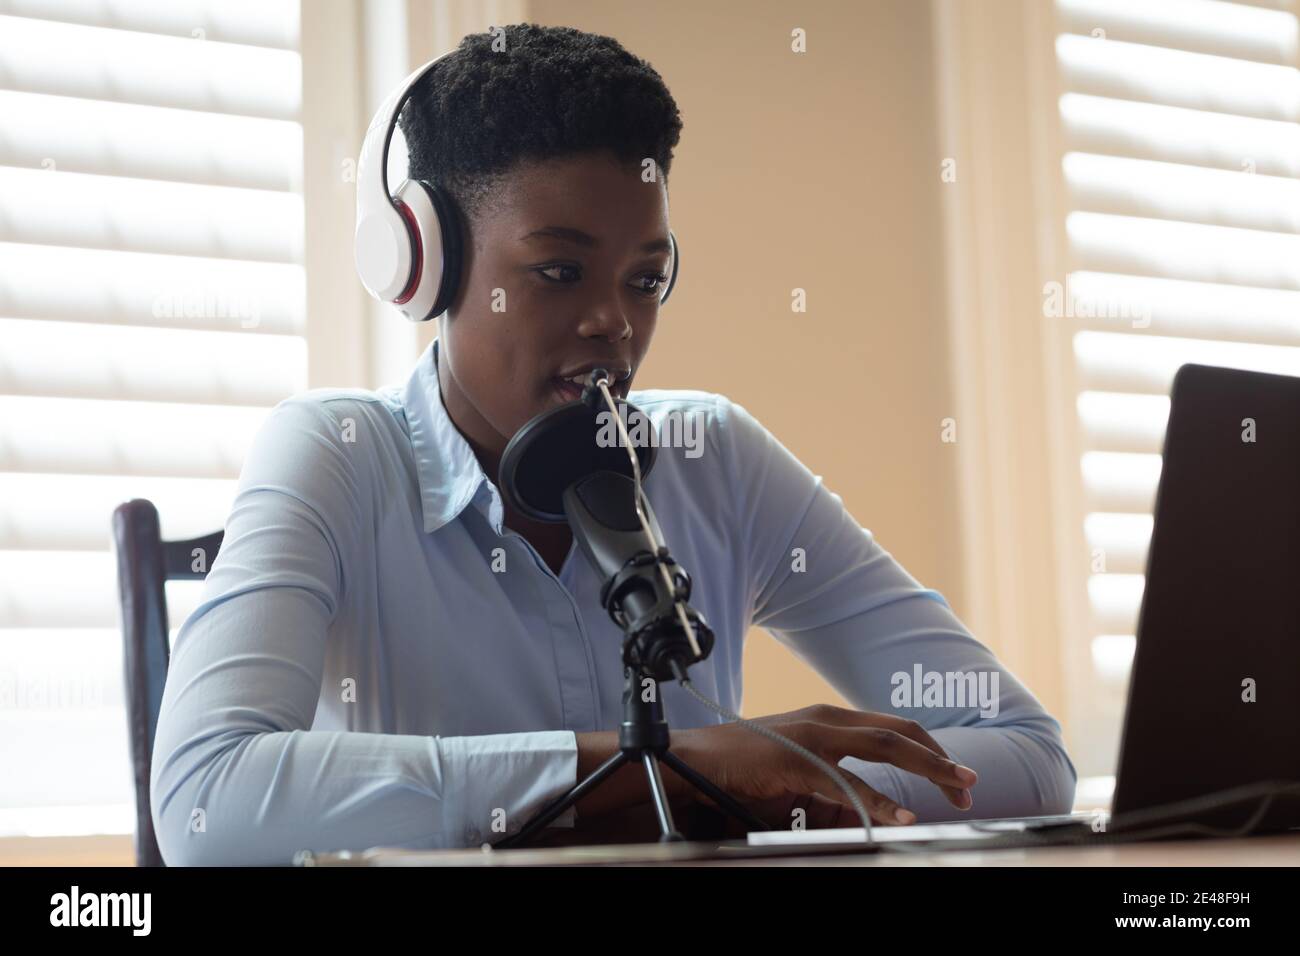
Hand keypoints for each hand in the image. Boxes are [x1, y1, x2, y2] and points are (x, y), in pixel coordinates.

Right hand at [669, 703, 977, 825]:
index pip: (893, 729)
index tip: (954, 774)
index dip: (930, 749)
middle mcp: (827, 719)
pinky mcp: (797, 760)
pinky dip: (881, 800)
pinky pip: (847, 782)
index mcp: (829, 718)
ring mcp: (813, 735)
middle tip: (970, 784)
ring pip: (885, 746)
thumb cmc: (744, 767)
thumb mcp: (800, 772)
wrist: (693, 758)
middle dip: (941, 757)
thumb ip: (836, 783)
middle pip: (900, 732)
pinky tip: (904, 816)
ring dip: (928, 768)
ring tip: (957, 790)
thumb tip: (871, 807)